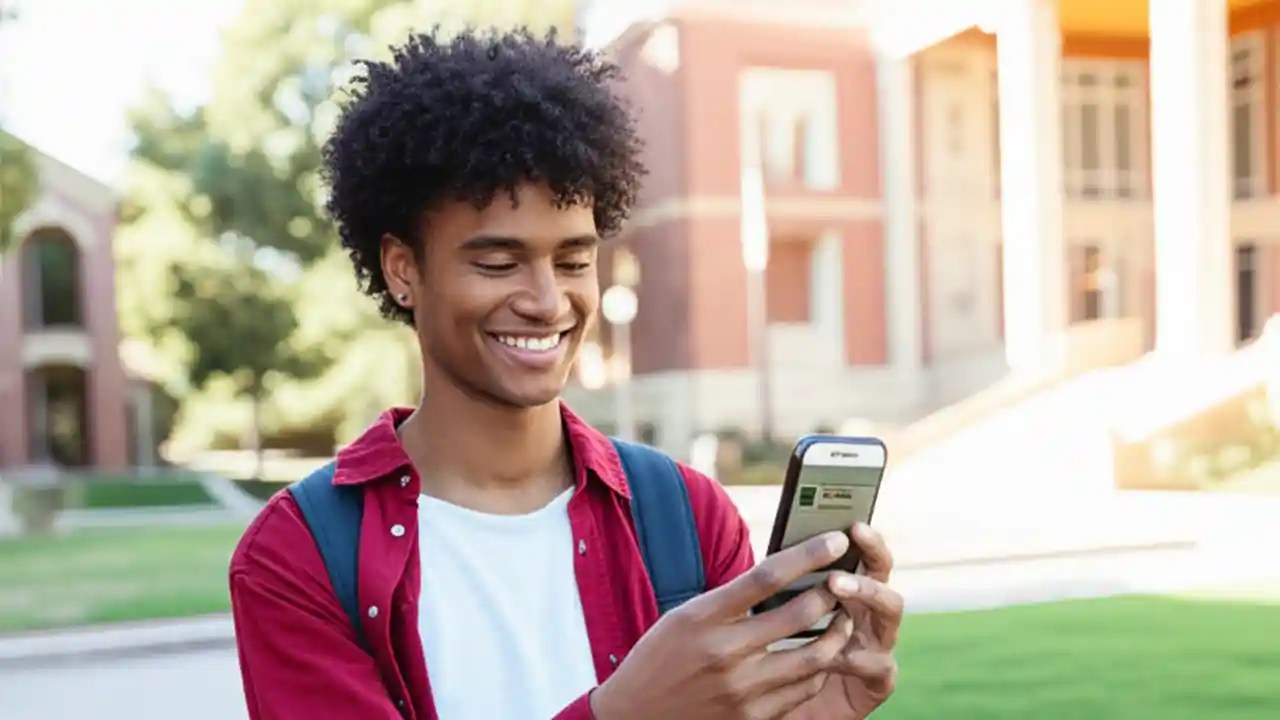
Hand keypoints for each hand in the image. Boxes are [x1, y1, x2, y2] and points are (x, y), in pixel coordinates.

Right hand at [590, 531, 856, 719]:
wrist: (635, 718)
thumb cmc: (660, 658)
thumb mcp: (684, 618)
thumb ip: (729, 599)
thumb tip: (783, 575)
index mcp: (702, 617)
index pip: (767, 576)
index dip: (809, 555)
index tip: (837, 539)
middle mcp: (723, 653)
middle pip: (799, 615)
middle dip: (832, 594)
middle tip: (843, 583)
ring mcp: (741, 690)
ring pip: (814, 657)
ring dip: (837, 634)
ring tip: (843, 619)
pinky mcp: (753, 718)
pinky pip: (805, 689)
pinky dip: (820, 669)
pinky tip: (822, 656)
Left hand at [786, 523, 902, 719]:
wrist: (773, 705)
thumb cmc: (772, 654)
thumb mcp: (771, 615)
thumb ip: (783, 587)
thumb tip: (780, 546)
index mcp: (849, 591)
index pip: (866, 555)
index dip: (866, 538)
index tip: (853, 523)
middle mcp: (868, 614)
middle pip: (884, 575)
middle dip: (872, 557)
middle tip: (847, 542)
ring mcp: (877, 645)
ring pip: (890, 612)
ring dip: (867, 593)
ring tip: (836, 585)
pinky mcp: (877, 682)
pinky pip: (879, 665)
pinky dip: (857, 657)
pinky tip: (834, 654)